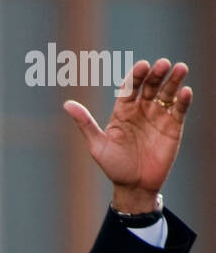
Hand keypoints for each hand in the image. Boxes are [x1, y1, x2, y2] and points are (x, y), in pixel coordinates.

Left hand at [63, 58, 191, 212]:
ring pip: (167, 93)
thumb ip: (85, 123)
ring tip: (180, 68)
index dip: (136, 76)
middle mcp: (142, 108)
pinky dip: (183, 100)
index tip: (142, 66)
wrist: (134, 187)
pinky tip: (184, 92)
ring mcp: (158, 116)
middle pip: (150, 85)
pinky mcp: (173, 126)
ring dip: (174, 80)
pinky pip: (179, 109)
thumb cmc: (114, 166)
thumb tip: (67, 104)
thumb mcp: (97, 145)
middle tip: (163, 64)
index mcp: (123, 110)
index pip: (130, 86)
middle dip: (156, 74)